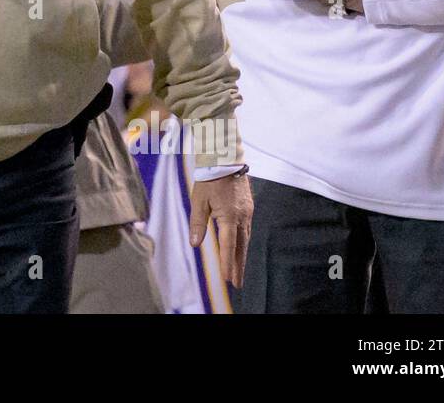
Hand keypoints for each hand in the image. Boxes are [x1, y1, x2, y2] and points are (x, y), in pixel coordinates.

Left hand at [189, 170, 252, 288]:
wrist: (225, 159)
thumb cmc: (209, 179)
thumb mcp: (198, 201)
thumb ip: (198, 223)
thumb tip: (194, 244)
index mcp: (229, 217)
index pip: (228, 246)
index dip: (228, 263)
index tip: (227, 279)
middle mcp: (242, 217)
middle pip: (240, 247)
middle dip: (238, 266)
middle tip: (237, 284)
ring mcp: (247, 213)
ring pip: (245, 240)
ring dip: (242, 257)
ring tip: (239, 272)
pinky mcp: (248, 208)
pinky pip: (247, 230)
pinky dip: (244, 243)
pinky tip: (241, 249)